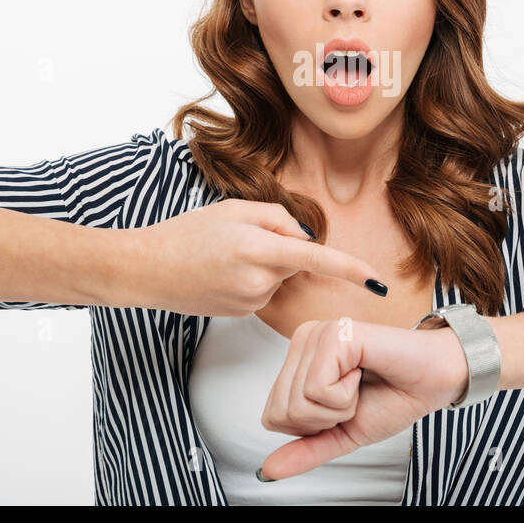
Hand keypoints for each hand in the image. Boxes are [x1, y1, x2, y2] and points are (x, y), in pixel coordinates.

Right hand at [113, 199, 386, 314]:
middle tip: (239, 236)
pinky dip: (251, 277)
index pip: (317, 258)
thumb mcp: (234, 209)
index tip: (377, 281)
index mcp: (258, 250)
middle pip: (295, 259)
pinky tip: (220, 272)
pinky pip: (263, 289)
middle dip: (281, 245)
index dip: (351, 269)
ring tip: (223, 255)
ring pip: (278, 275)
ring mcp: (251, 302)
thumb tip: (304, 238)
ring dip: (263, 261)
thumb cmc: (186, 234)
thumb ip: (278, 218)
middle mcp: (259, 282)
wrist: (146, 270)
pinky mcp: (242, 313)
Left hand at [256, 319, 469, 480]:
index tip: (344, 405)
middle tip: (354, 396)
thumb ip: (306, 449)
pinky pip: (318, 389)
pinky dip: (345, 396)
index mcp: (299, 359)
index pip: (271, 416)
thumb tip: (268, 471)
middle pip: (281, 411)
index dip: (312, 427)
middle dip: (324, 420)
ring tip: (360, 384)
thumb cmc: (393, 397)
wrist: (435, 381)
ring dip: (338, 408)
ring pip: (297, 402)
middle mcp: (303, 340)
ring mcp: (318, 333)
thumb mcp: (342, 433)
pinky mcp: (336, 333)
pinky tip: (363, 373)